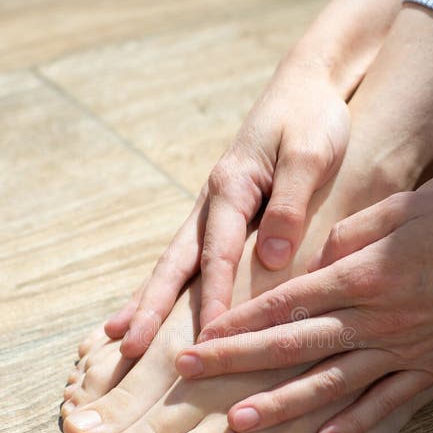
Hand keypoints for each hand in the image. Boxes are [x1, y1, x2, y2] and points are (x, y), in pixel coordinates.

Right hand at [105, 55, 350, 357]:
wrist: (306, 85)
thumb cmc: (312, 118)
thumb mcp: (311, 155)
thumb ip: (290, 204)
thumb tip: (270, 259)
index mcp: (232, 186)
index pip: (218, 255)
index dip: (215, 299)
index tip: (210, 339)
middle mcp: (212, 200)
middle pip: (175, 262)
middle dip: (150, 306)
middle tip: (127, 347)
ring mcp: (212, 208)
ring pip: (175, 262)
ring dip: (148, 298)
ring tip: (120, 336)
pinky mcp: (223, 213)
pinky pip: (191, 257)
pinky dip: (170, 285)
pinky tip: (156, 307)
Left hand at [175, 185, 432, 432]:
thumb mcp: (404, 208)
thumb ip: (352, 233)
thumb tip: (315, 257)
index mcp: (363, 274)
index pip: (285, 302)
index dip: (238, 321)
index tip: (200, 336)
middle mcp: (376, 317)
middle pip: (293, 345)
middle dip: (236, 362)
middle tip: (190, 377)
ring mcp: (406, 350)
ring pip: (332, 382)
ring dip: (281, 404)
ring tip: (237, 422)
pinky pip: (389, 404)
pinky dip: (356, 427)